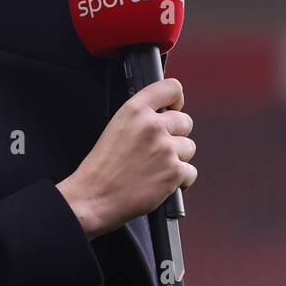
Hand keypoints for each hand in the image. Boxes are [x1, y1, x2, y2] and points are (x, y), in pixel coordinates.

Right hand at [57, 77, 196, 238]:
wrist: (94, 196)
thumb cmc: (102, 166)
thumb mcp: (117, 126)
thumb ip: (142, 116)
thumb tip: (166, 113)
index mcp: (136, 110)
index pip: (172, 88)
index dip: (176, 100)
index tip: (173, 110)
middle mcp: (153, 126)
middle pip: (185, 122)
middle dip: (176, 136)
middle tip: (158, 150)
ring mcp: (166, 148)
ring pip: (189, 147)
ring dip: (178, 159)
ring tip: (156, 168)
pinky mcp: (174, 172)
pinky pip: (190, 171)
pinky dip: (180, 180)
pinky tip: (161, 182)